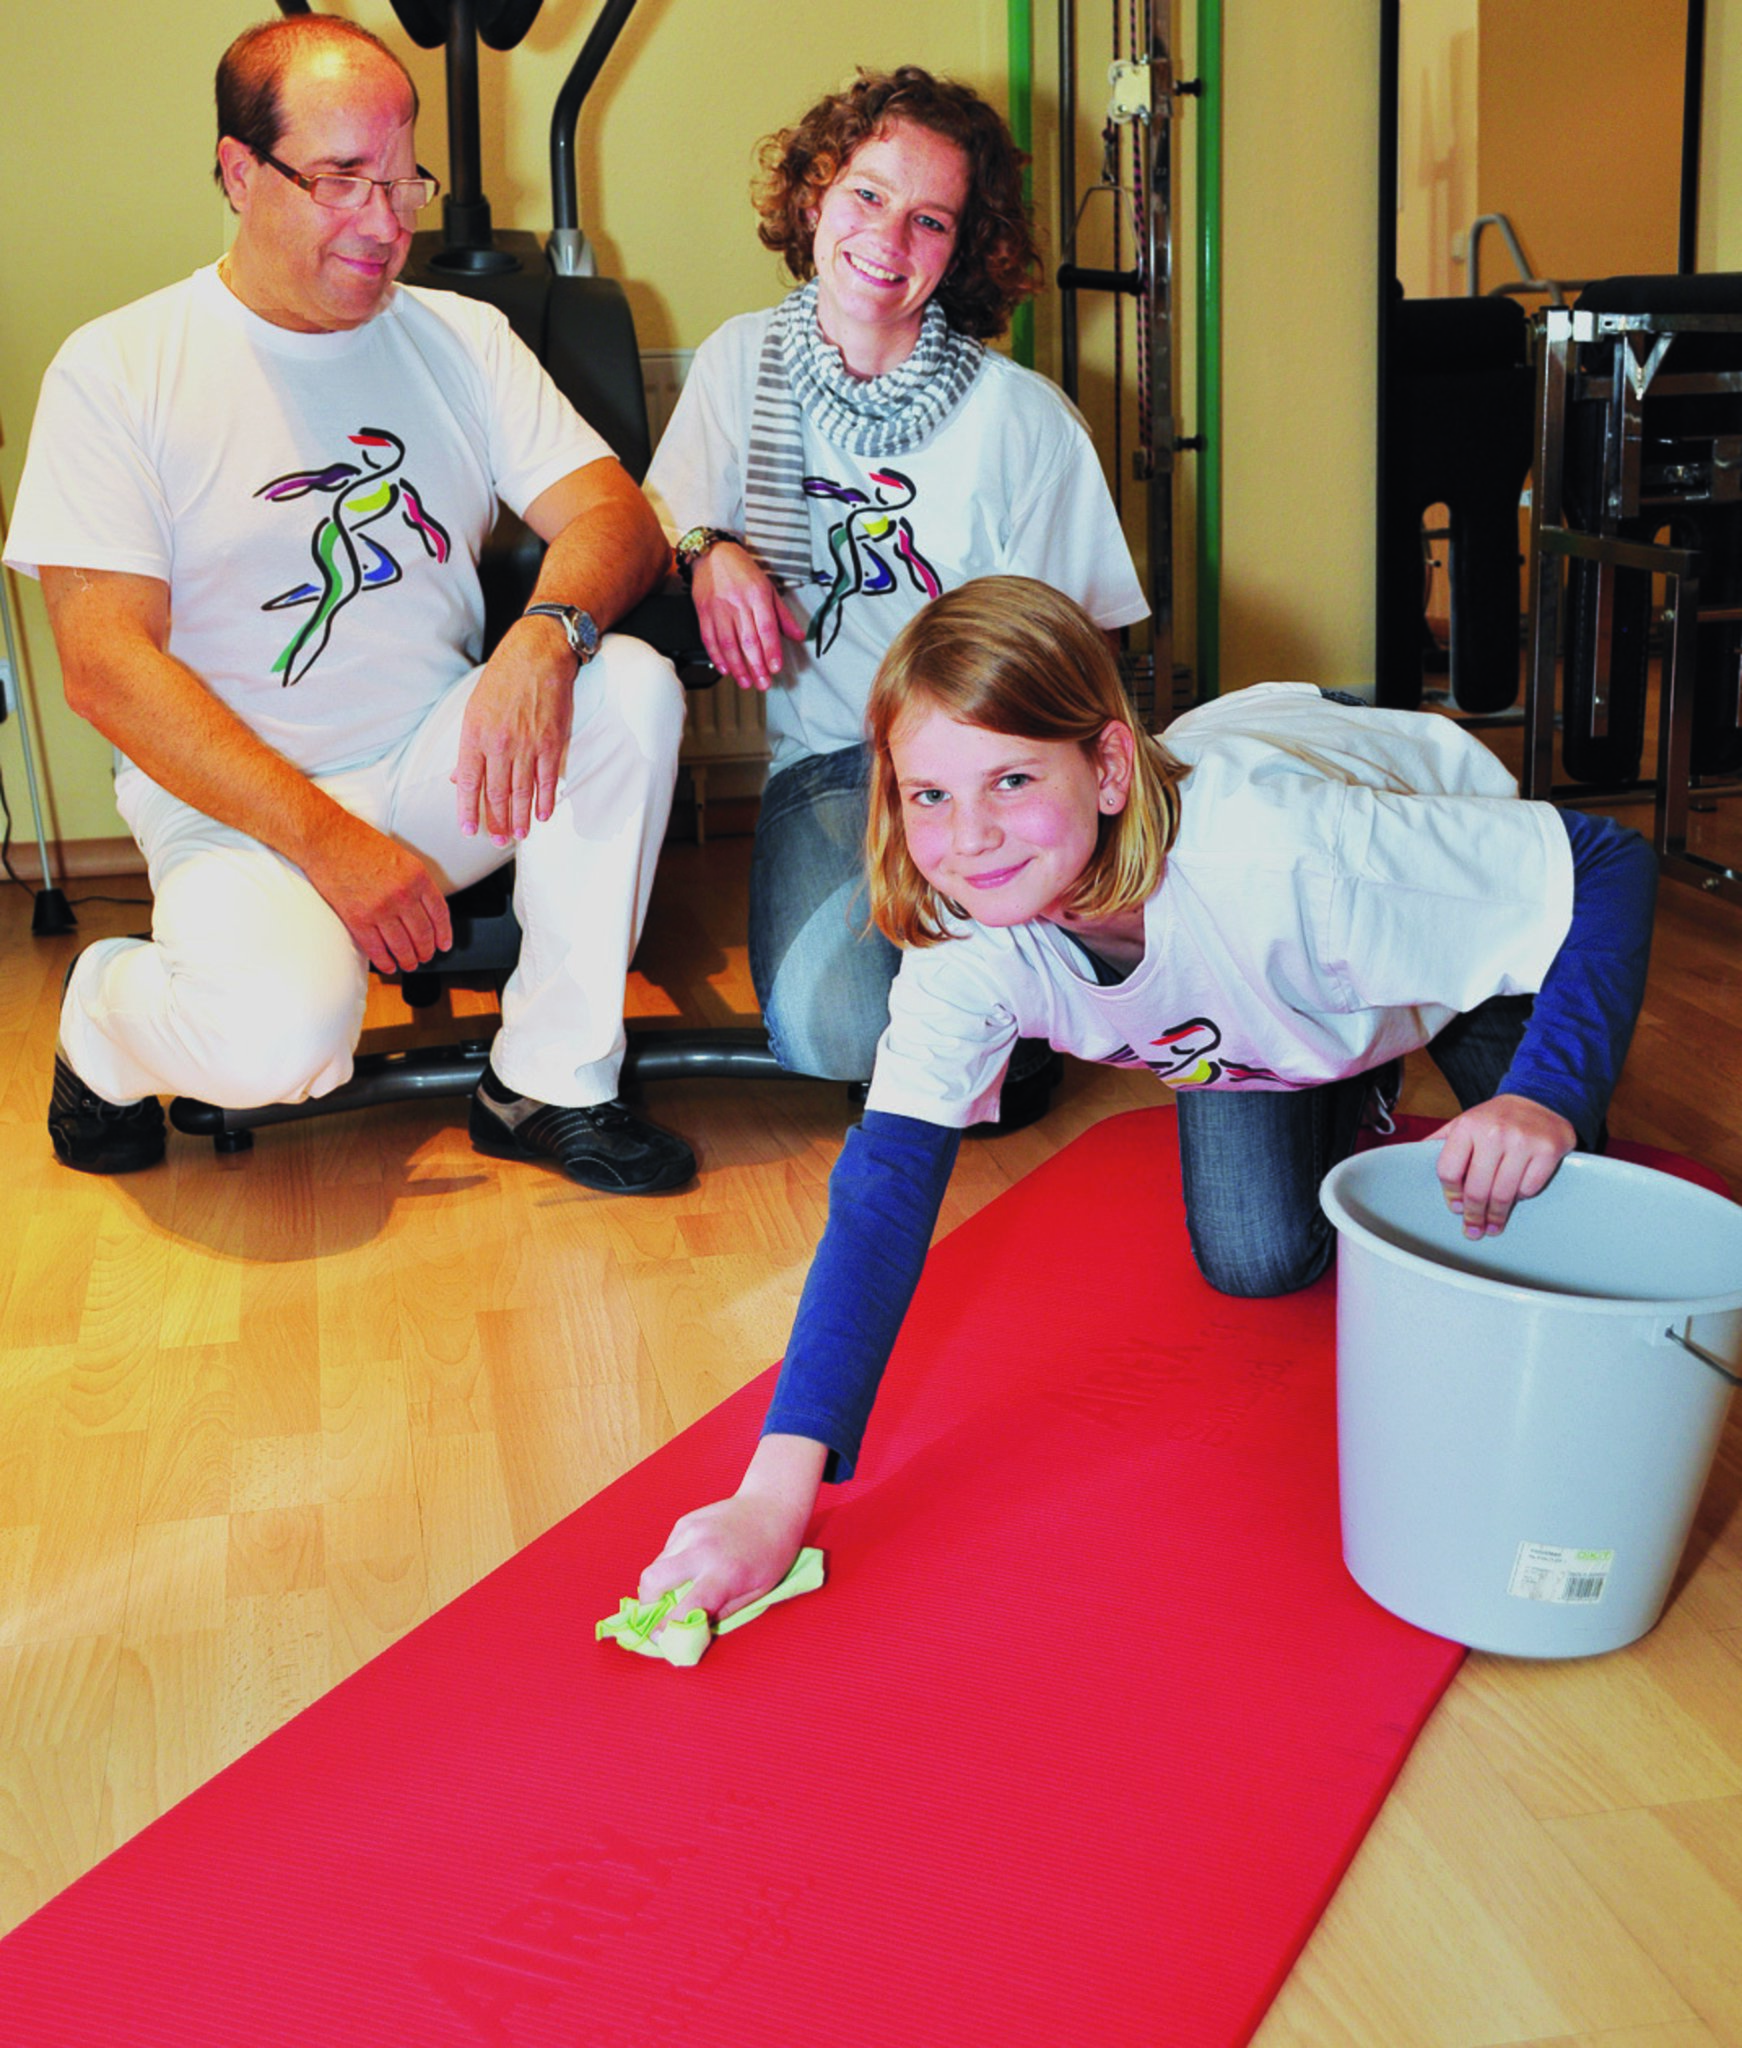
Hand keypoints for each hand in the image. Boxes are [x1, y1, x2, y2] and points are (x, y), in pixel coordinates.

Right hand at [301, 809, 452, 975]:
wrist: (326, 839)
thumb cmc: (359, 843)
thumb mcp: (400, 857)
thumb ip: (414, 882)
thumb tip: (423, 909)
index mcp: (417, 876)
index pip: (440, 914)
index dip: (444, 934)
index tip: (444, 944)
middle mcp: (403, 894)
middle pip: (423, 934)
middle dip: (426, 951)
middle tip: (426, 956)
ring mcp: (381, 909)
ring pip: (403, 946)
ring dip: (408, 960)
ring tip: (409, 964)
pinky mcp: (357, 919)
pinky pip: (376, 949)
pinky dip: (384, 962)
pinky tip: (388, 965)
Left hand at [452, 621, 576, 842]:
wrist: (537, 656)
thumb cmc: (503, 680)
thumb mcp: (474, 710)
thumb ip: (468, 748)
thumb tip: (459, 778)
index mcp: (475, 735)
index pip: (469, 783)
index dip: (469, 811)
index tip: (470, 831)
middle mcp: (499, 744)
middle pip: (496, 793)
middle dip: (496, 822)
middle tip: (497, 841)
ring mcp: (527, 745)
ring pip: (522, 792)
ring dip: (520, 818)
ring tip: (519, 836)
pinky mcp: (551, 743)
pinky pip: (547, 780)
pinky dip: (545, 801)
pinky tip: (543, 815)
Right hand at [639, 1433, 826, 1621]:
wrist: (772, 1505)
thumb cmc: (772, 1555)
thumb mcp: (758, 1592)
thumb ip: (723, 1612)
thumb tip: (692, 1630)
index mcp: (725, 1573)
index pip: (686, 1606)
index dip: (668, 1628)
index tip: (660, 1640)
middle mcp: (702, 1550)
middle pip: (653, 1580)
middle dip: (647, 1603)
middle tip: (657, 1612)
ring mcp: (691, 1532)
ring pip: (655, 1564)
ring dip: (659, 1583)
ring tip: (680, 1586)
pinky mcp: (685, 1522)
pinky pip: (667, 1550)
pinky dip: (671, 1564)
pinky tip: (691, 1562)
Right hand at [692, 543, 804, 690]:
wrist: (712, 554)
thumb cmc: (741, 570)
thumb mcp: (768, 587)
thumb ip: (783, 614)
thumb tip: (798, 635)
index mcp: (757, 595)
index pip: (766, 628)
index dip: (771, 650)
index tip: (775, 668)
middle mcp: (737, 602)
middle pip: (748, 640)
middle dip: (756, 666)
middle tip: (763, 683)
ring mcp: (718, 609)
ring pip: (728, 643)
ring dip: (738, 667)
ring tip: (746, 682)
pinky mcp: (703, 612)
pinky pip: (709, 639)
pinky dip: (717, 656)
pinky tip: (725, 669)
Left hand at [1430, 1093, 1575, 1237]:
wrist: (1540, 1098)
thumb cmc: (1497, 1117)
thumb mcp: (1464, 1121)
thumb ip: (1441, 1142)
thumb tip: (1410, 1159)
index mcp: (1467, 1126)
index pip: (1449, 1171)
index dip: (1451, 1195)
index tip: (1455, 1208)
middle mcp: (1494, 1133)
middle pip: (1476, 1189)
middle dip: (1474, 1216)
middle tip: (1474, 1230)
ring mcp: (1523, 1142)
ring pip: (1503, 1194)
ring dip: (1496, 1216)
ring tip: (1493, 1226)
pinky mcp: (1547, 1150)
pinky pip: (1528, 1188)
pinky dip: (1521, 1196)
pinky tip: (1516, 1195)